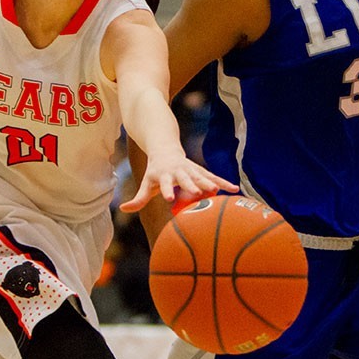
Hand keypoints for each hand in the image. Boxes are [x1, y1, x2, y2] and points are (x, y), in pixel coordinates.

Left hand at [119, 152, 237, 212]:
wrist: (165, 149)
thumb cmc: (155, 171)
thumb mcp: (146, 183)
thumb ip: (138, 199)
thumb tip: (123, 209)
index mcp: (164, 175)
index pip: (164, 183)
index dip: (166, 189)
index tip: (169, 198)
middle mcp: (178, 171)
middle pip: (186, 179)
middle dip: (192, 185)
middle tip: (199, 193)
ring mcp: (191, 169)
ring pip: (202, 176)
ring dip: (210, 183)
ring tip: (219, 191)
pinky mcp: (200, 170)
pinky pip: (213, 177)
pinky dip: (223, 182)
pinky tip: (235, 189)